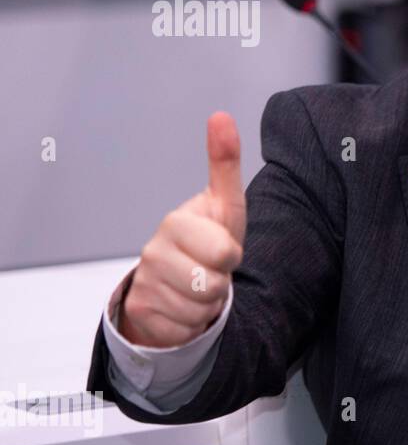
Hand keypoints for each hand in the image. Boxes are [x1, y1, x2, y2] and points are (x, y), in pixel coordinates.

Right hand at [119, 113, 245, 347]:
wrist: (176, 280)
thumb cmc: (207, 238)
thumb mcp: (225, 205)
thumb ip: (225, 163)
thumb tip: (221, 116)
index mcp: (175, 223)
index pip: (224, 252)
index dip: (231, 255)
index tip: (221, 247)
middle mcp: (152, 251)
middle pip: (213, 284)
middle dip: (222, 282)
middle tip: (212, 270)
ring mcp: (143, 283)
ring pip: (200, 310)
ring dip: (209, 305)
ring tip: (199, 286)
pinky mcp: (140, 313)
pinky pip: (185, 329)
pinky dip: (191, 323)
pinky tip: (182, 306)